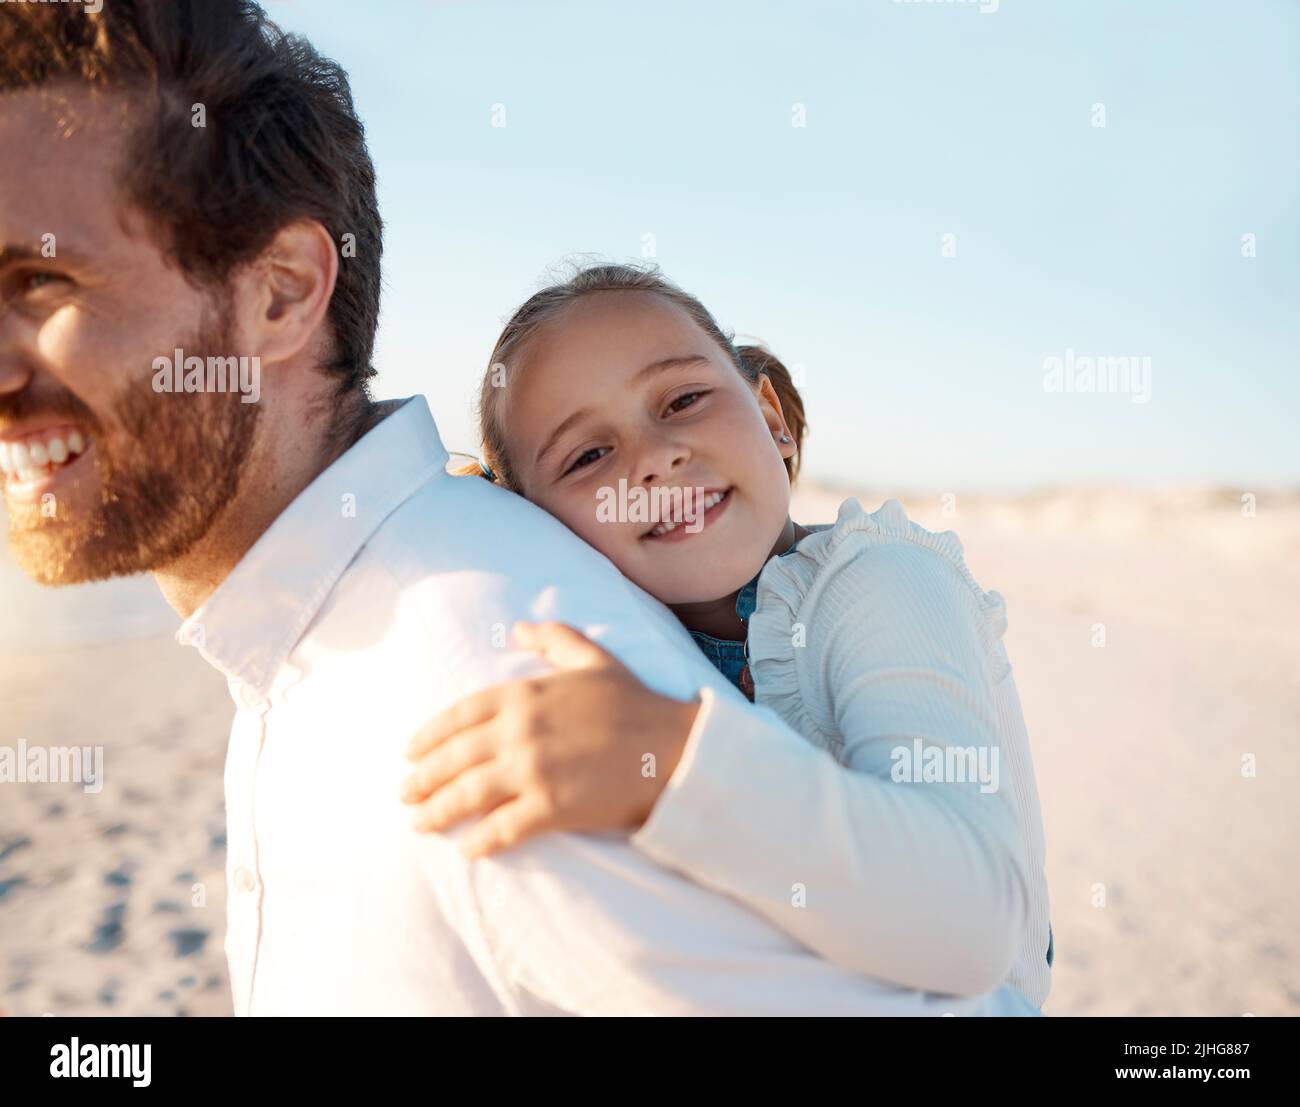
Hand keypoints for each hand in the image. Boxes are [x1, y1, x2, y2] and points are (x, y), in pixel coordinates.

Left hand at [401, 621, 700, 858]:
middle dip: (421, 779)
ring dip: (437, 812)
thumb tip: (517, 629)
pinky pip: (501, 829)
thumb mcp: (592, 657)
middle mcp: (519, 731)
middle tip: (404, 794)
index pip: (458, 716)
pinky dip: (479, 841)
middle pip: (453, 758)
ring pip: (467, 795)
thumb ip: (552, 638)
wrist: (674, 746)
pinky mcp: (551, 808)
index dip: (428, 736)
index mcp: (523, 694)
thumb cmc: (634, 701)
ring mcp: (533, 771)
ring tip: (419, 824)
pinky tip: (466, 849)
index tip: (409, 752)